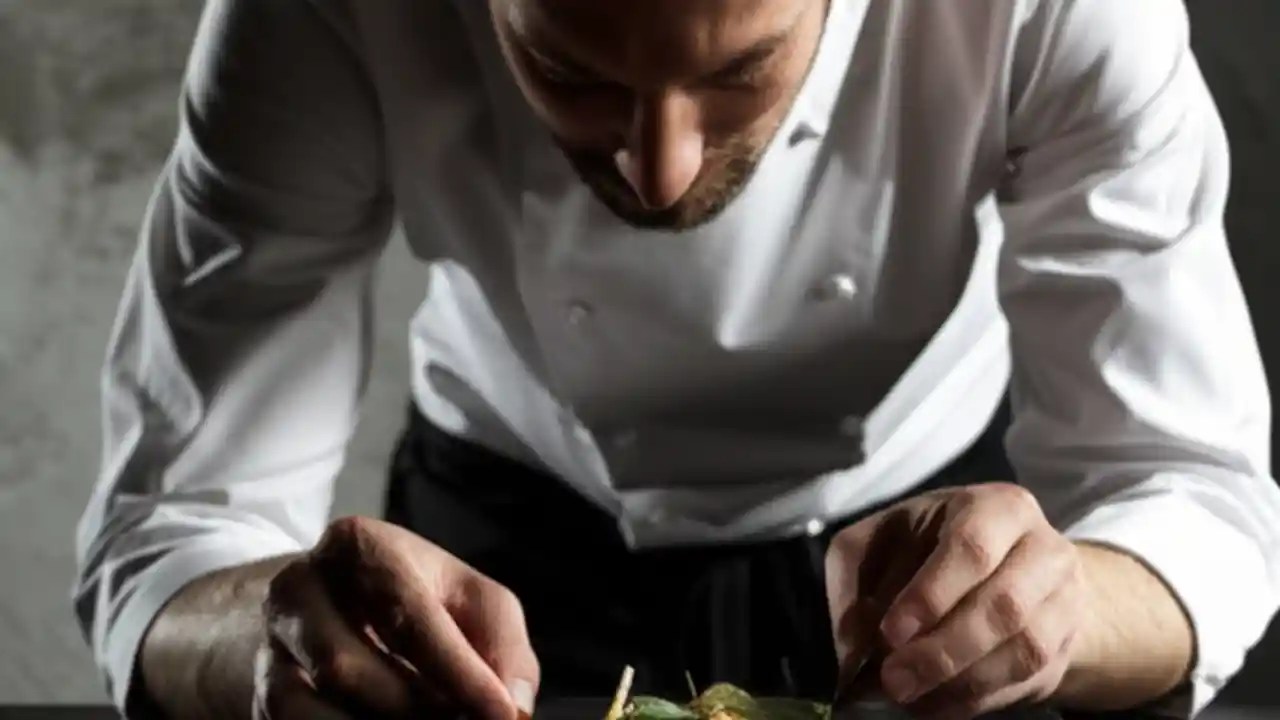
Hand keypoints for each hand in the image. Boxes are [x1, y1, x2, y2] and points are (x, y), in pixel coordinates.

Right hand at [253, 516, 538, 719]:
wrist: (333, 602)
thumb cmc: (419, 597)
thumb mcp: (469, 598)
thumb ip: (502, 644)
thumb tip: (512, 705)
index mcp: (357, 546)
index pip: (408, 616)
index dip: (459, 673)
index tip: (500, 714)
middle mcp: (298, 590)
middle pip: (351, 671)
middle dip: (419, 711)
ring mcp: (269, 646)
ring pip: (313, 712)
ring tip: (434, 718)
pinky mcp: (261, 696)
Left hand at [825, 483, 1084, 719]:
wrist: (1010, 566)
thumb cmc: (934, 546)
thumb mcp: (885, 538)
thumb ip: (855, 578)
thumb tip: (852, 645)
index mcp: (995, 507)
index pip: (971, 547)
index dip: (931, 594)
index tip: (891, 632)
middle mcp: (1042, 549)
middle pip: (1003, 606)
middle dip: (942, 651)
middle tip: (894, 680)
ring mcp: (1063, 600)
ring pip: (1023, 651)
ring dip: (959, 682)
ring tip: (910, 696)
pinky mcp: (1064, 646)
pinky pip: (1027, 681)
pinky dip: (976, 700)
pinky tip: (935, 704)